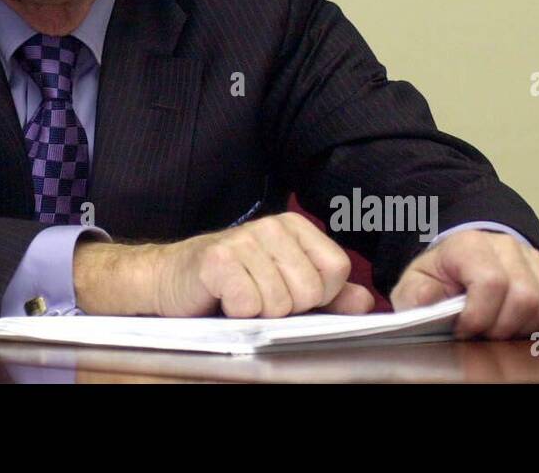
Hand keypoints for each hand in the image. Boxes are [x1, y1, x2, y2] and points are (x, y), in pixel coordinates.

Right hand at [135, 213, 375, 317]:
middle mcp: (271, 226)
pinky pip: (248, 304)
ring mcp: (243, 240)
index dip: (319, 296)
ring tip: (240, 297)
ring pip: (279, 303)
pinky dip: (236, 313)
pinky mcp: (218, 260)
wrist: (173, 280)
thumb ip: (329, 295)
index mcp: (295, 227)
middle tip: (259, 296)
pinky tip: (223, 299)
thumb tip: (365, 301)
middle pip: (309, 289)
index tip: (290, 293)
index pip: (336, 269)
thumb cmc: (234, 284)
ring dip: (258, 313)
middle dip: (287, 308)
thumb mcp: (288, 288)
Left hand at [390, 230, 538, 338]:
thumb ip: (417, 296)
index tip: (464, 329)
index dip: (479, 316)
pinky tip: (518, 325)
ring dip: (524, 328)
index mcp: (470, 245)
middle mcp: (507, 247)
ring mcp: (533, 259)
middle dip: (502, 328)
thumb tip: (427, 306)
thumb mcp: (417, 282)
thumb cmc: (441, 274)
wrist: (463, 258)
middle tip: (483, 334)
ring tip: (499, 330)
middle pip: (524, 296)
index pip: (491, 282)